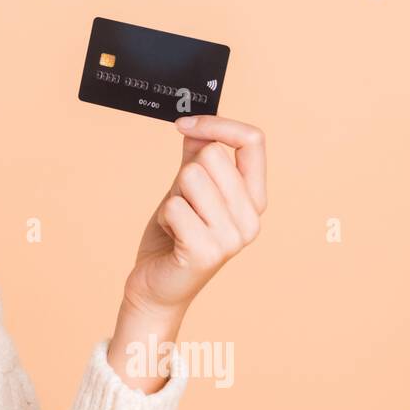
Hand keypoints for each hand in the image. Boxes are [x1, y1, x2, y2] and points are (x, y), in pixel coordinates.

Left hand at [122, 114, 266, 318]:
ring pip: (192, 176)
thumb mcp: (187, 189)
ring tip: (179, 222)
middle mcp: (251, 219)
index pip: (252, 141)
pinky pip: (174, 206)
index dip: (218, 124)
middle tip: (183, 205)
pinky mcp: (207, 252)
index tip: (184, 125)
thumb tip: (194, 123)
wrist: (156, 286)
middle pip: (212, 155)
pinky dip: (165, 217)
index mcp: (253, 199)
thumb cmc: (174, 237)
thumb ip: (196, 156)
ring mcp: (233, 238)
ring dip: (174, 197)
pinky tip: (172, 237)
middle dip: (185, 174)